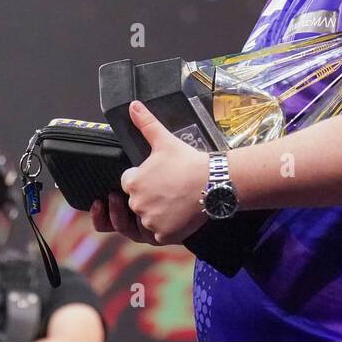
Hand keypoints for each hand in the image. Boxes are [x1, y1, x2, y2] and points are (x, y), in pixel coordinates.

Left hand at [90, 101, 209, 245]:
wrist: (214, 182)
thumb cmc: (188, 160)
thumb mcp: (165, 140)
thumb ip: (146, 123)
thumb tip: (132, 105)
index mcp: (133, 182)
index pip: (128, 183)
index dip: (141, 178)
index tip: (158, 175)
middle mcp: (137, 204)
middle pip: (135, 203)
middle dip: (147, 196)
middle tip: (167, 188)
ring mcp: (150, 222)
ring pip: (145, 221)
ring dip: (154, 213)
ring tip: (171, 201)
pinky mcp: (163, 235)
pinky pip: (157, 235)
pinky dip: (164, 228)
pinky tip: (176, 215)